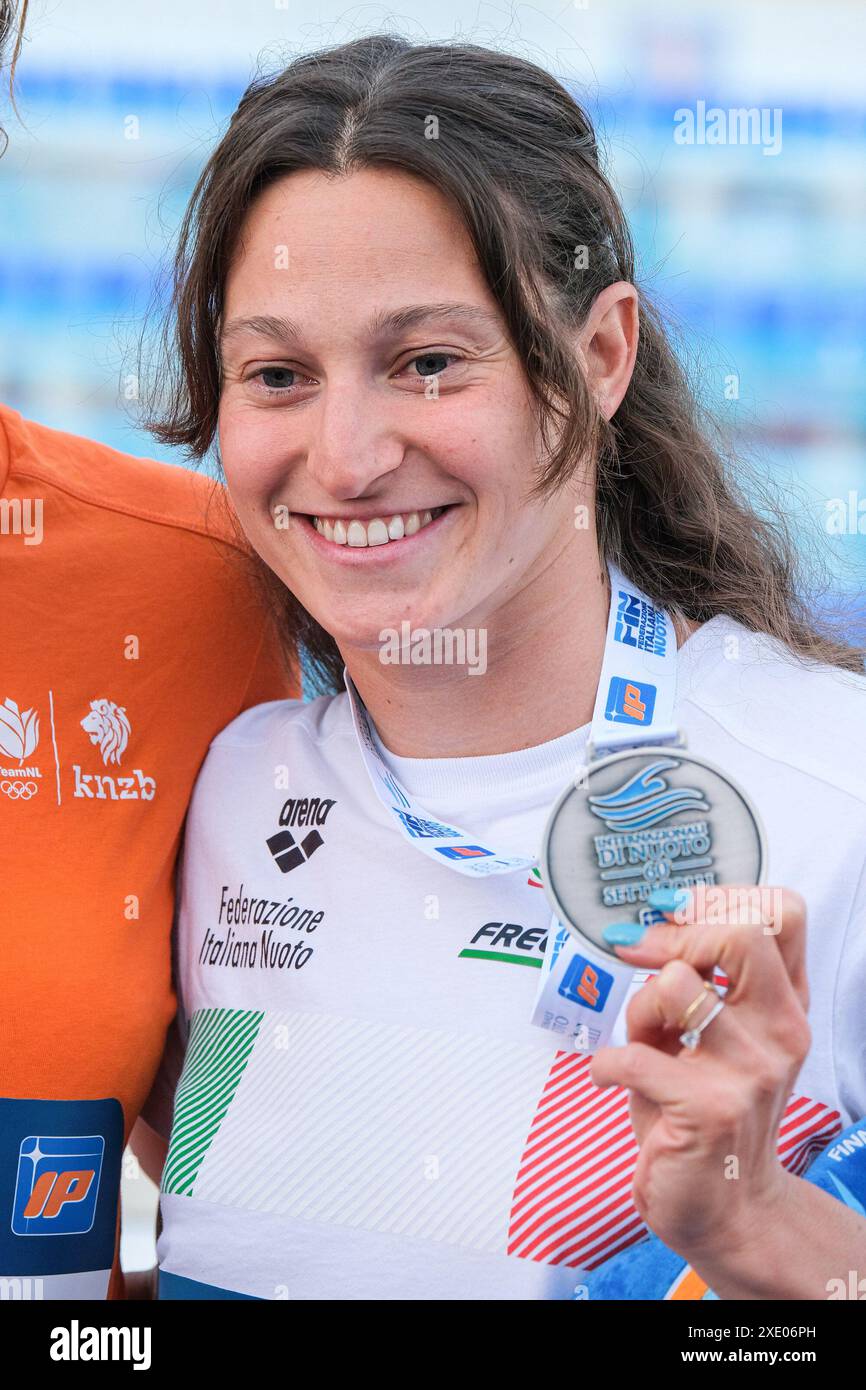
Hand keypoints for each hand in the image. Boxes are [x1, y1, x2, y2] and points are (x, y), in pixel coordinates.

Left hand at [590, 884, 811, 1268]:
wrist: (728, 1208)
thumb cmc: (710, 1111)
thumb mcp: (719, 1039)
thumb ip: (700, 984)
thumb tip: (645, 930)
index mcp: (785, 1005)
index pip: (780, 914)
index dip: (719, 898)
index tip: (674, 914)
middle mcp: (779, 1032)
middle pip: (741, 933)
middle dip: (676, 936)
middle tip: (642, 957)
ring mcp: (749, 1071)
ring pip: (676, 984)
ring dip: (639, 1007)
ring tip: (640, 1040)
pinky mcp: (708, 1109)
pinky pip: (632, 1055)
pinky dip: (606, 1063)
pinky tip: (610, 1078)